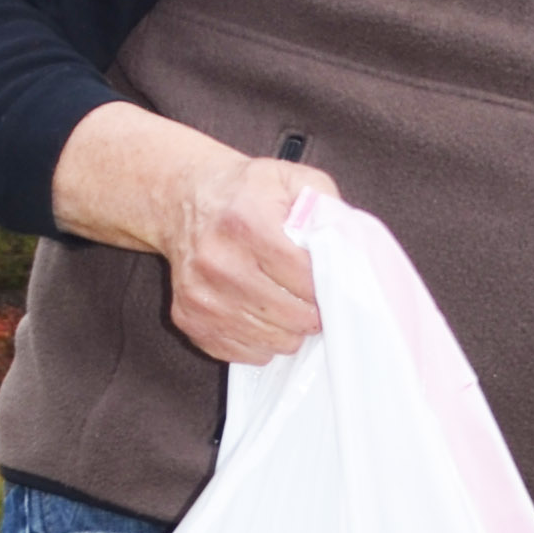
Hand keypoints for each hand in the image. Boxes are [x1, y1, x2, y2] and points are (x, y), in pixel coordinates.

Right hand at [53, 102, 332, 363]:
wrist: (183, 199)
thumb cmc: (246, 193)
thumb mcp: (291, 178)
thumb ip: (326, 207)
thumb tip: (350, 248)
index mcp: (246, 224)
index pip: (307, 278)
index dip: (329, 285)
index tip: (334, 283)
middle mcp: (218, 262)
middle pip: (295, 317)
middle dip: (315, 311)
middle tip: (315, 298)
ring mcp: (201, 295)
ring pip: (276, 341)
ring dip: (291, 328)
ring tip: (288, 302)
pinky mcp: (190, 319)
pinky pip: (247, 353)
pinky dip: (263, 341)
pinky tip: (262, 314)